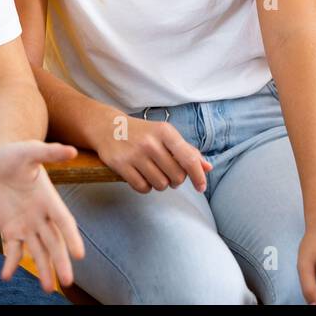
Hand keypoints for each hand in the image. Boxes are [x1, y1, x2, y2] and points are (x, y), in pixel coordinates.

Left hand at [0, 141, 85, 291]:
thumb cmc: (16, 155)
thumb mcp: (30, 151)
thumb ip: (49, 152)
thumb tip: (72, 150)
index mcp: (50, 200)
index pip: (64, 222)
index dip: (72, 237)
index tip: (79, 255)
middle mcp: (41, 217)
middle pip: (54, 243)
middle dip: (61, 261)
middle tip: (68, 281)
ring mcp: (26, 226)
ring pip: (37, 251)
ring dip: (43, 269)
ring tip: (49, 288)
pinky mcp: (10, 230)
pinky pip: (12, 250)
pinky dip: (10, 263)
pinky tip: (7, 275)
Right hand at [92, 114, 212, 193]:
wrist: (108, 127)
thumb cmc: (143, 133)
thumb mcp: (165, 135)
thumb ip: (187, 151)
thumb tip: (208, 168)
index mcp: (165, 132)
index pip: (188, 159)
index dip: (198, 176)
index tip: (201, 187)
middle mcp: (151, 142)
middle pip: (176, 176)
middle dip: (176, 180)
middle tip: (168, 173)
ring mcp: (134, 154)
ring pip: (161, 184)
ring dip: (160, 184)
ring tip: (154, 173)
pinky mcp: (120, 165)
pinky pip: (143, 188)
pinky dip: (145, 187)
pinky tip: (142, 176)